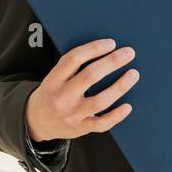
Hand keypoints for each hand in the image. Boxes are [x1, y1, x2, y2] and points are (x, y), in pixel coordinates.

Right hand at [25, 38, 139, 141]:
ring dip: (119, 86)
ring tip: (133, 74)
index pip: (74, 59)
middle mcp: (62, 97)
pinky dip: (116, 116)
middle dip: (112, 62)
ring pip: (99, 101)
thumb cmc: (53, 93)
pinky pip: (101, 123)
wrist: (37, 121)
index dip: (94, 48)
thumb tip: (104, 49)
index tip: (111, 43)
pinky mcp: (81, 128)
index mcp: (54, 79)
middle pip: (90, 76)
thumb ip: (72, 66)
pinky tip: (128, 106)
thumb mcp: (54, 77)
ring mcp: (72, 114)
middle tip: (129, 53)